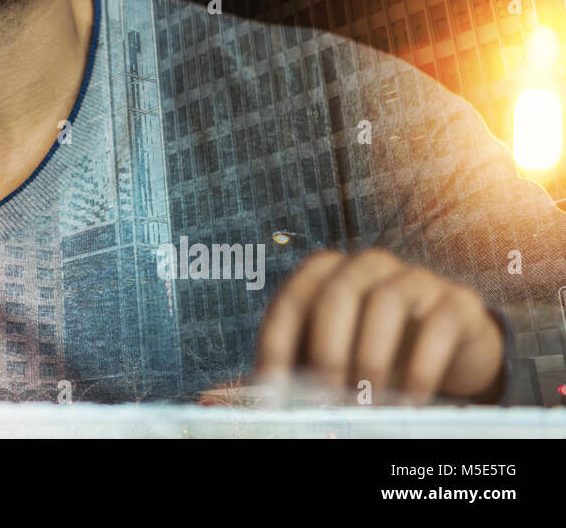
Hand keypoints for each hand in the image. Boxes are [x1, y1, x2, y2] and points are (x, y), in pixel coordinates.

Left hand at [254, 248, 505, 403]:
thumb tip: (211, 402)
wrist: (452, 347)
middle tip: (326, 399)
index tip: (273, 390)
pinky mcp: (456, 301)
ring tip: (369, 403)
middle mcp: (366, 265)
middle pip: (337, 295)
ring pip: (386, 303)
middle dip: (327, 350)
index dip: (277, 344)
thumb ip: (280, 376)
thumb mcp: (326, 361)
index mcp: (325, 274)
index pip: (290, 300)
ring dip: (373, 358)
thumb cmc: (372, 351)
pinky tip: (412, 399)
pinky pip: (438, 325)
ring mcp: (414, 278)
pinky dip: (421, 366)